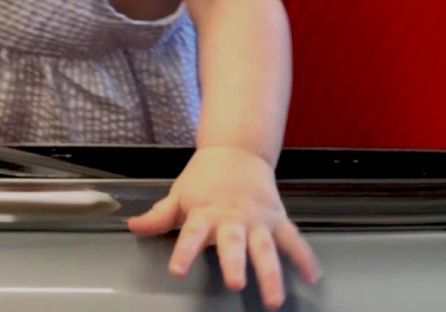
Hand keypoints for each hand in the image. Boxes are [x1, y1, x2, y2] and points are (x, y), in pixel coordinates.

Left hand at [127, 145, 319, 307]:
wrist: (237, 150)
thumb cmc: (205, 177)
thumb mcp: (179, 194)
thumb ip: (159, 216)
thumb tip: (132, 226)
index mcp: (206, 213)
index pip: (191, 234)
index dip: (184, 251)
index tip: (178, 270)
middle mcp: (233, 218)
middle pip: (233, 243)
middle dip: (234, 264)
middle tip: (234, 284)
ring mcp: (257, 219)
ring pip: (266, 248)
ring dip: (271, 273)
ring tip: (274, 299)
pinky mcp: (277, 218)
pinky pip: (292, 239)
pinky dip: (304, 257)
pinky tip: (313, 276)